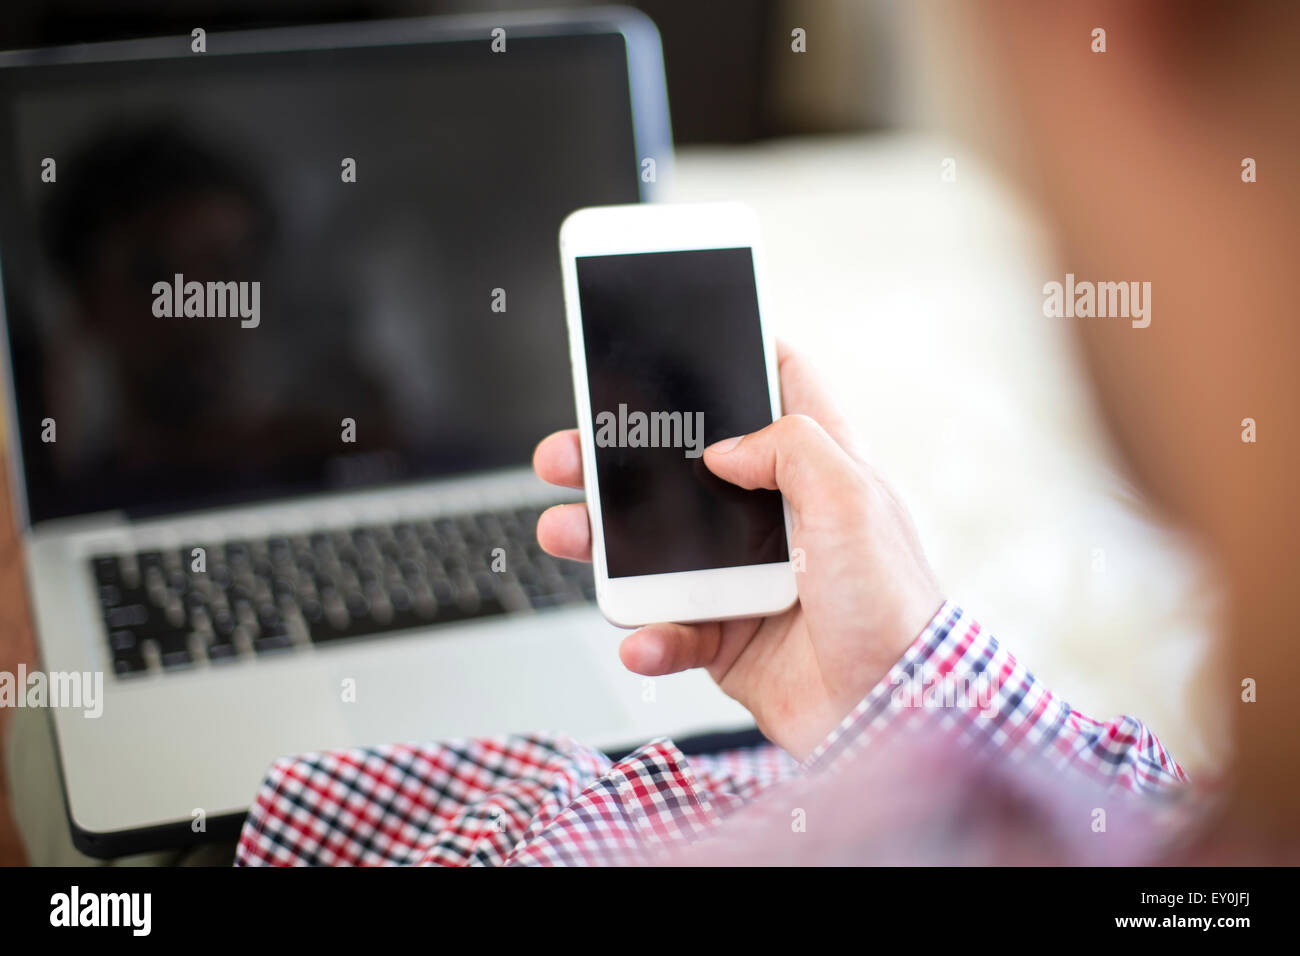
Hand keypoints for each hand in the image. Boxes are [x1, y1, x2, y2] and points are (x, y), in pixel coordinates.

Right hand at [532, 342, 942, 758]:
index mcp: (819, 471)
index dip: (737, 358)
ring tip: (566, 532)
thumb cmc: (894, 610)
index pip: (780, 390)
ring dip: (605, 542)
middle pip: (687, 469)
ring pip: (657, 547)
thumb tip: (724, 448)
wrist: (891, 719)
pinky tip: (644, 638)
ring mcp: (747, 579)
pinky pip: (670, 629)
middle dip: (621, 458)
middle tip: (571, 452)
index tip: (685, 342)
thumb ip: (792, 448)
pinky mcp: (728, 637)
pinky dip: (649, 635)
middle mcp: (779, 519)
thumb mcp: (854, 502)